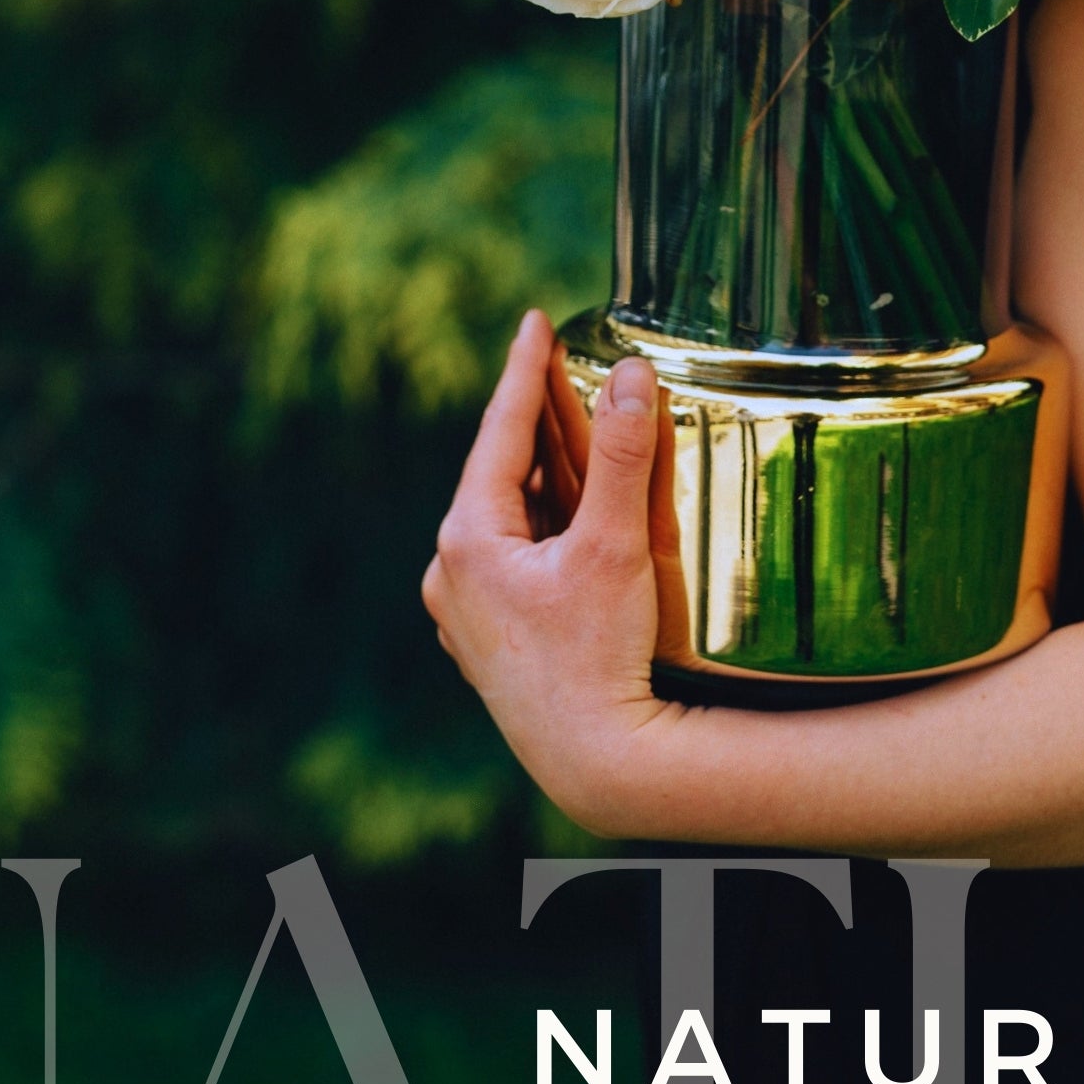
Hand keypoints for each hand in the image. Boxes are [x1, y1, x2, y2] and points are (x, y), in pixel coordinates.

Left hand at [421, 312, 681, 824]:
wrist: (596, 763)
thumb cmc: (600, 657)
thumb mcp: (614, 546)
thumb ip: (621, 456)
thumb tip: (632, 373)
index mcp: (468, 540)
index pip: (500, 431)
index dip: (523, 370)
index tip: (533, 320)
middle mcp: (451, 574)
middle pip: (499, 475)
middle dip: (534, 423)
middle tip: (558, 368)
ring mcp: (465, 615)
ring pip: (504, 520)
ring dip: (539, 479)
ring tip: (568, 436)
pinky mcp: (488, 644)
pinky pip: (510, 561)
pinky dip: (539, 529)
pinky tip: (564, 525)